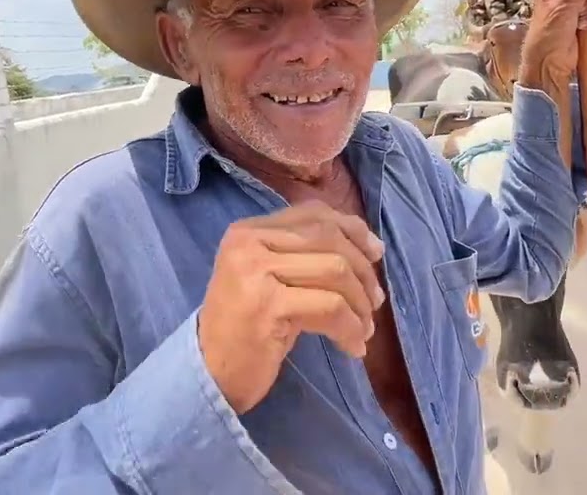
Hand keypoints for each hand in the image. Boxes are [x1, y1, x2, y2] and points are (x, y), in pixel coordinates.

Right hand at [198, 201, 385, 413]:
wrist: (209, 373)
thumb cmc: (246, 329)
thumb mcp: (273, 280)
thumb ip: (307, 255)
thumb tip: (372, 247)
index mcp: (248, 231)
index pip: (313, 214)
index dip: (353, 230)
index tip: (377, 254)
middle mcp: (248, 243)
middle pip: (329, 239)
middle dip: (363, 271)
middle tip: (375, 304)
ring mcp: (255, 273)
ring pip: (335, 270)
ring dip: (360, 304)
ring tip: (364, 330)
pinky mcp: (267, 306)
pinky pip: (330, 307)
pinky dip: (350, 327)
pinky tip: (352, 347)